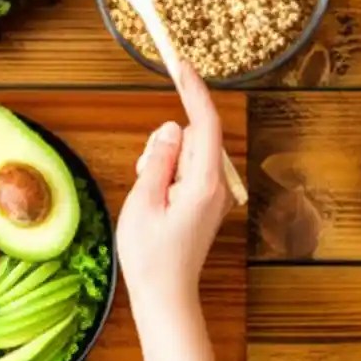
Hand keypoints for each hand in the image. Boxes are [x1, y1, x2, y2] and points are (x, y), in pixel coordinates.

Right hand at [116, 60, 231, 318]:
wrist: (164, 295)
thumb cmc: (150, 255)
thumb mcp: (143, 201)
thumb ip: (159, 159)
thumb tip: (172, 127)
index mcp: (205, 183)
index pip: (205, 124)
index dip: (193, 91)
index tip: (181, 65)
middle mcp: (218, 186)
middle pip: (191, 138)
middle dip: (163, 146)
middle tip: (144, 181)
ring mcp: (214, 195)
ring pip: (185, 155)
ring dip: (162, 166)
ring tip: (150, 202)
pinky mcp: (206, 203)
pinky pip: (185, 173)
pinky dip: (167, 179)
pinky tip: (157, 207)